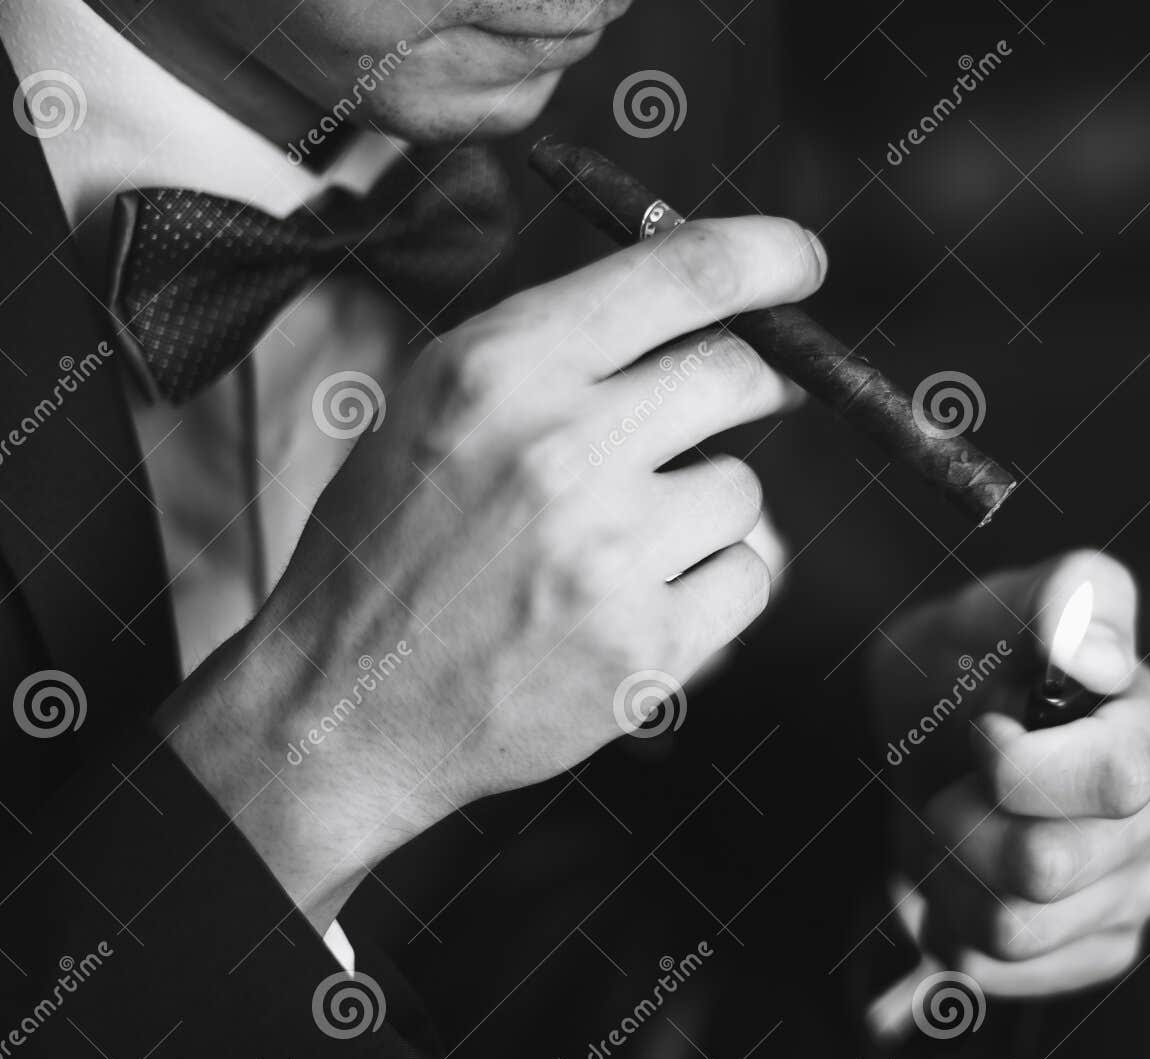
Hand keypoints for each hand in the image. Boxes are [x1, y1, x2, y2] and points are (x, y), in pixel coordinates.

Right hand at [158, 216, 827, 928]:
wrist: (345, 705)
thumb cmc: (392, 548)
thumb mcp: (435, 407)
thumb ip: (556, 350)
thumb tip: (703, 306)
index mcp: (501, 369)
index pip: (680, 277)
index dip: (764, 258)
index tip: (799, 262)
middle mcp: (561, 448)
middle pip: (738, 376)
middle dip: (753, 387)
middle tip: (739, 404)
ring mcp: (608, 552)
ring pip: (741, 489)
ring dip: (704, 511)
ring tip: (619, 545)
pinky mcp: (645, 644)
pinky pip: (747, 577)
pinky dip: (710, 587)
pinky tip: (636, 602)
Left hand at [867, 551, 1149, 1004]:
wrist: (917, 743)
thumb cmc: (953, 669)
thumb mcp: (976, 612)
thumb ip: (1050, 602)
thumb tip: (1101, 660)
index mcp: (1145, 718)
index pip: (1117, 778)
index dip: (1021, 767)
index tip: (977, 730)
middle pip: (1048, 868)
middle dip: (959, 824)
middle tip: (947, 783)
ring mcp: (1137, 886)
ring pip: (1014, 928)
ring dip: (942, 874)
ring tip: (943, 826)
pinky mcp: (1098, 946)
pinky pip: (995, 970)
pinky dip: (945, 922)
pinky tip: (956, 874)